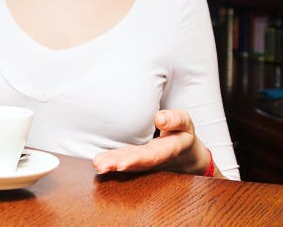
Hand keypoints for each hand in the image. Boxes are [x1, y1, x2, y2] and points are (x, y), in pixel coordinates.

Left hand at [92, 109, 209, 174]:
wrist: (185, 152)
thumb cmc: (183, 133)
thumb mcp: (185, 122)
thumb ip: (175, 119)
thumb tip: (159, 118)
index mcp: (169, 150)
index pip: (153, 156)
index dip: (138, 160)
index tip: (122, 164)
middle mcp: (155, 158)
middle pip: (136, 162)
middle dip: (118, 164)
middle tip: (101, 165)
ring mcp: (144, 159)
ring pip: (128, 162)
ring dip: (112, 164)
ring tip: (98, 165)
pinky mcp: (136, 157)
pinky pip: (124, 159)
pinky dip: (112, 161)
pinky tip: (98, 162)